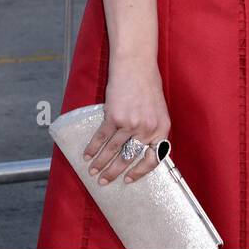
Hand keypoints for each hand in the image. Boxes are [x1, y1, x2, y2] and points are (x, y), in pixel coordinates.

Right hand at [84, 59, 170, 185]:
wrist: (136, 66)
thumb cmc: (147, 86)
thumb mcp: (158, 110)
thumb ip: (152, 130)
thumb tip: (141, 151)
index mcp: (162, 129)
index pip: (154, 159)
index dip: (140, 172)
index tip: (129, 179)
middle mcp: (148, 129)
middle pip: (129, 158)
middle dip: (114, 173)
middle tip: (104, 182)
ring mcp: (131, 123)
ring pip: (112, 151)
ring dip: (100, 163)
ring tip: (92, 172)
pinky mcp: (115, 117)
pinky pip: (102, 138)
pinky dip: (92, 148)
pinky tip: (86, 155)